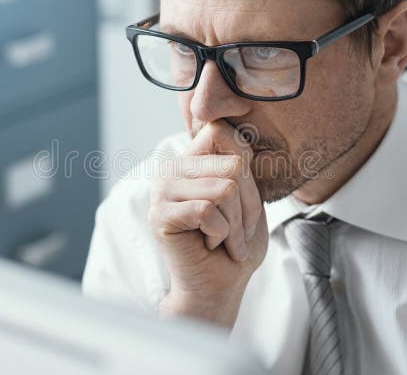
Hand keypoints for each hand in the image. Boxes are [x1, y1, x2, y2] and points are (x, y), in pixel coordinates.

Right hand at [148, 121, 268, 328]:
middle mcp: (173, 168)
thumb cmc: (235, 244)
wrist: (221, 287)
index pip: (221, 130)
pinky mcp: (159, 214)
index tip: (244, 198)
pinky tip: (211, 245)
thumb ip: (239, 162)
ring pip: (224, 188)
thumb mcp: (247, 196)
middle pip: (233, 165)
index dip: (245, 163)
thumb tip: (234, 119)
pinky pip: (208, 211)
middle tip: (236, 230)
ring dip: (236, 224)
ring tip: (225, 239)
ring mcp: (162, 190)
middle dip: (247, 205)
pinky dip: (222, 234)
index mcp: (193, 160)